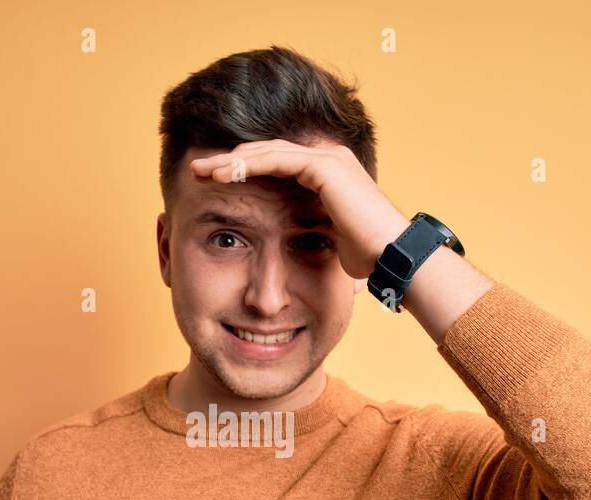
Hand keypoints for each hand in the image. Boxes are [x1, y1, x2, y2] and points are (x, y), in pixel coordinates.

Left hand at [189, 139, 411, 279]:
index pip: (274, 163)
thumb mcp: (328, 241)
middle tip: (196, 169)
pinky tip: (224, 173)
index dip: (241, 171)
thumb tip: (300, 252)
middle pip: (265, 152)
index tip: (211, 184)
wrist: (394, 257)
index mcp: (326, 173)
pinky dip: (248, 164)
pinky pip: (277, 159)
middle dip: (228, 160)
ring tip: (201, 170)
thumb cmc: (367, 257)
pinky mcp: (325, 166)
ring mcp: (327, 158)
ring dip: (231, 160)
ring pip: (266, 151)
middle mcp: (327, 158)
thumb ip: (310, 232)